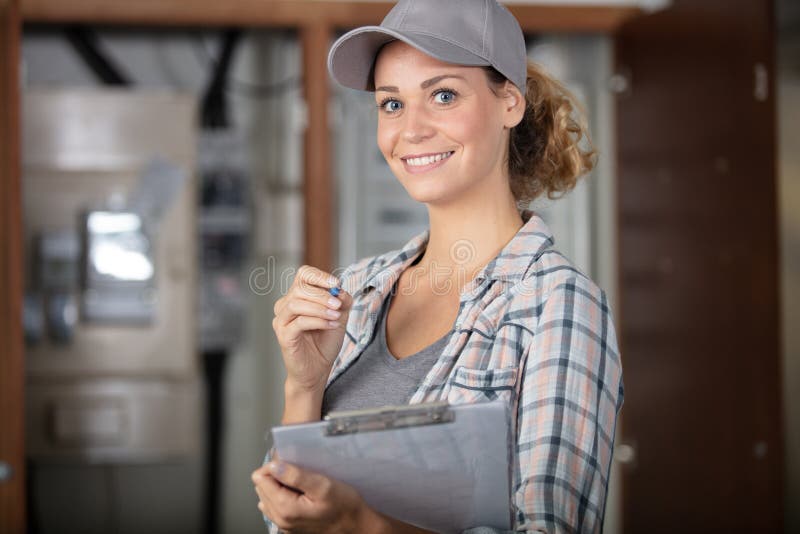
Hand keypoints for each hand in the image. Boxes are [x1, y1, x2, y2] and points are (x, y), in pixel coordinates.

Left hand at [252, 461, 380, 532]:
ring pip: (267, 496)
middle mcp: (280, 519)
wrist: (356, 526)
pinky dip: (285, 495)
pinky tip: (301, 494)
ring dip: (280, 485)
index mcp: (284, 508)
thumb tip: (273, 466)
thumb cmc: (344, 506)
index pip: (261, 478)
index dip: (275, 466)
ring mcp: (284, 524)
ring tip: (301, 484)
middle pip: (262, 487)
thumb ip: (295, 476)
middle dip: (277, 475)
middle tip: (299, 473)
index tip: (292, 464)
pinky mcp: (289, 525)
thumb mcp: (323, 485)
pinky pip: (276, 506)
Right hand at [272, 265, 353, 392]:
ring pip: (296, 304)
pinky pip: (299, 323)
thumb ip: (342, 301)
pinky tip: (331, 325)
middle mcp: (285, 306)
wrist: (317, 369)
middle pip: (299, 288)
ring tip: (335, 316)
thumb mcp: (340, 317)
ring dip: (320, 308)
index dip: (319, 276)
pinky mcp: (283, 336)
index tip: (336, 284)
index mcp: (297, 297)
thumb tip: (340, 290)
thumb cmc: (324, 342)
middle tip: (338, 305)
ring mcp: (282, 321)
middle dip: (322, 294)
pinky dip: (318, 321)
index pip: (303, 274)